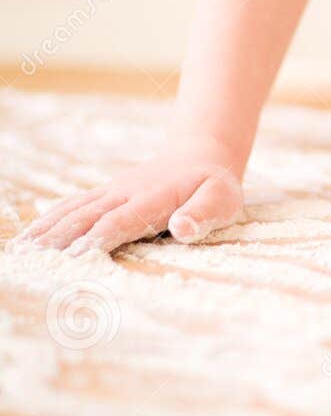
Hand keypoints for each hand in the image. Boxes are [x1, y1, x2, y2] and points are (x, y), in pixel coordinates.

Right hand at [10, 134, 245, 255]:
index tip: (75, 256)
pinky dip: (50, 219)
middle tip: (35, 260)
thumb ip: (204, 214)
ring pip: (75, 209)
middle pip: (88, 215)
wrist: (200, 155)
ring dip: (48, 229)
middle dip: (62, 237)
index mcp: (154, 197)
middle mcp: (126, 192)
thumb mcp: (222, 199)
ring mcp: (112, 191)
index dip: (98, 237)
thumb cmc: (214, 186)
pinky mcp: (105, 194)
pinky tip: (30, 236)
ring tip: (22, 251)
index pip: (122, 220)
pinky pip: (73, 205)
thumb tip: (182, 229)